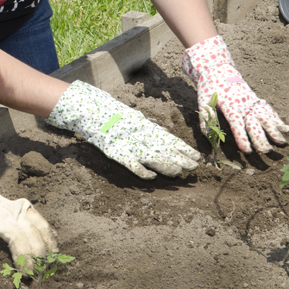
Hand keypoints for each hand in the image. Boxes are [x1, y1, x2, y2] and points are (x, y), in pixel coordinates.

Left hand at [0, 164, 56, 265]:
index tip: (28, 275)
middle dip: (39, 257)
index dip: (25, 258)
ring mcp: (20, 207)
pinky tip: (52, 245)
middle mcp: (14, 211)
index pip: (19, 240)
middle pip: (34, 235)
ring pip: (42, 225)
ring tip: (50, 264)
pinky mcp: (22, 206)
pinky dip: (49, 233)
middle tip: (39, 277)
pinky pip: (40, 219)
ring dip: (48, 245)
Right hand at [47, 80, 199, 178]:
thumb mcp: (135, 118)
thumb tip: (164, 132)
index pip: (170, 139)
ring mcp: (129, 144)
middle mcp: (141, 135)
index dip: (184, 148)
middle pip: (165, 149)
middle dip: (181, 158)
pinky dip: (141, 171)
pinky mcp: (117, 153)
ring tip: (179, 173)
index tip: (197, 156)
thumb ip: (148, 127)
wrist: (91, 111)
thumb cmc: (114, 115)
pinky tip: (151, 177)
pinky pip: (131, 164)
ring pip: (152, 157)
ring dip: (167, 166)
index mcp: (146, 127)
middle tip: (195, 167)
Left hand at [182, 35, 288, 153]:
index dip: (242, 137)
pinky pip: (268, 110)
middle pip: (254, 124)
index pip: (237, 124)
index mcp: (229, 106)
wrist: (219, 69)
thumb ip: (206, 117)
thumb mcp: (203, 100)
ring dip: (274, 130)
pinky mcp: (256, 100)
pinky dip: (277, 119)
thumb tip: (207, 135)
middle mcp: (243, 105)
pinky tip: (286, 128)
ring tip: (281, 143)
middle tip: (266, 151)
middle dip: (260, 138)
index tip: (247, 150)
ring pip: (265, 117)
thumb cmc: (210, 88)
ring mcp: (251, 102)